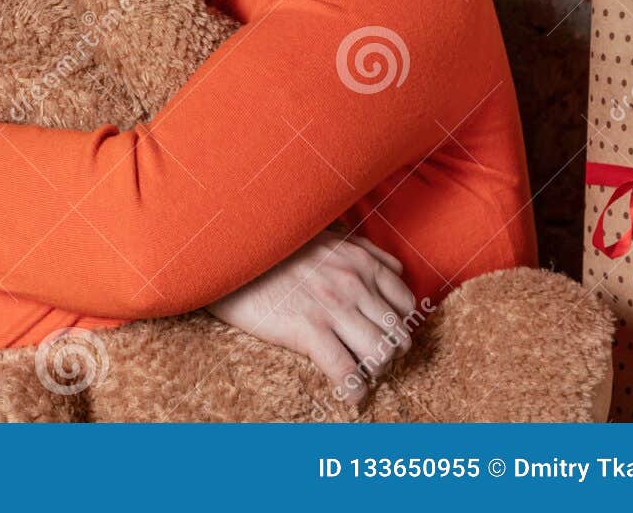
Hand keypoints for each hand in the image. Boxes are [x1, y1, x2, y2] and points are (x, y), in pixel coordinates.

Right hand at [204, 226, 419, 404]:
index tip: (385, 334)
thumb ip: (360, 249)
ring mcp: (332, 307)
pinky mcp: (308, 329)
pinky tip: (350, 396)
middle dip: (390, 352)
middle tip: (371, 360)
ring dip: (374, 371)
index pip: (405, 302)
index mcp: (359, 259)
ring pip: (380, 353)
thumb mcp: (324, 236)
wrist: (228, 253)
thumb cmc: (272, 247)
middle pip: (398, 333)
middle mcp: (353, 283)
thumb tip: (389, 265)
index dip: (399, 325)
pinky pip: (346, 371)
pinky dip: (354, 390)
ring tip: (360, 374)